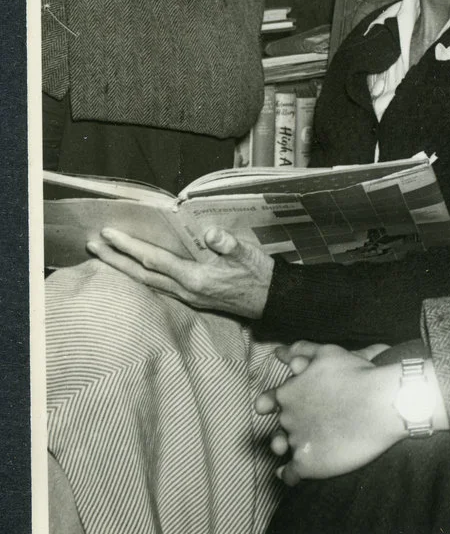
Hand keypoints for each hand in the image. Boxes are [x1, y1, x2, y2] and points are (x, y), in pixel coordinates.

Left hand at [87, 224, 273, 317]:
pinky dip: (140, 275)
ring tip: (106, 255)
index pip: (155, 260)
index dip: (130, 247)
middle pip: (142, 275)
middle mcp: (186, 290)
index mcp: (196, 278)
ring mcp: (187, 296)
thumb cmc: (259, 274)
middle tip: (92, 244)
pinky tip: (135, 269)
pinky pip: (158, 286)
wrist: (271, 300)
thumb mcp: (248, 255)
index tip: (109, 233)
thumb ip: (229, 244)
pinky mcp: (191, 297)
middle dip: (116, 259)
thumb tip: (210, 233)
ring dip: (124, 268)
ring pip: (147, 282)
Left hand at [255, 342, 405, 482]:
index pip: (266, 401)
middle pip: (278, 425)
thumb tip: (279, 352)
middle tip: (305, 424)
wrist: (382, 404)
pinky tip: (296, 473)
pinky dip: (289, 475)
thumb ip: (301, 350)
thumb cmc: (357, 374)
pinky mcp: (307, 464)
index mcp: (288, 392)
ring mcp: (296, 441)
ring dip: (284, 448)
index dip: (270, 404)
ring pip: (281, 449)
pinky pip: (289, 475)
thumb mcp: (327, 353)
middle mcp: (287, 417)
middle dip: (286, 425)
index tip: (279, 407)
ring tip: (300, 447)